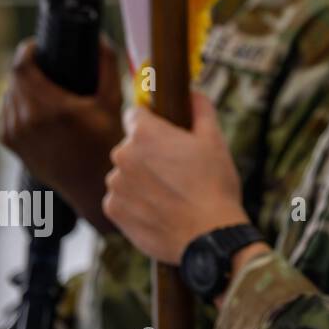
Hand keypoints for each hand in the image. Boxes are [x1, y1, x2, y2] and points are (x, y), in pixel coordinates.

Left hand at [0, 37, 123, 230]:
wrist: (92, 182)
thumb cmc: (106, 142)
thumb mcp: (112, 101)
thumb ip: (106, 65)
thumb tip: (100, 39)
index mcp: (51, 108)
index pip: (22, 67)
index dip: (28, 50)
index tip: (39, 46)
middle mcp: (27, 121)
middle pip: (14, 79)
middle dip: (29, 68)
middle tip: (47, 65)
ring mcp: (16, 134)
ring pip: (8, 95)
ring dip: (22, 86)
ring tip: (43, 86)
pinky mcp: (11, 143)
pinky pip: (6, 113)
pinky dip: (18, 105)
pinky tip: (37, 107)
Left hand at [103, 92, 247, 264]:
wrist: (208, 235)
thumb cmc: (214, 186)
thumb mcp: (214, 140)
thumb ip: (200, 110)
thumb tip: (193, 93)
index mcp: (145, 133)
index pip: (136, 113)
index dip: (153, 120)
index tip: (166, 131)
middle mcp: (122, 155)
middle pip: (132, 146)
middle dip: (151, 153)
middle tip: (178, 169)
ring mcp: (115, 184)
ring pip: (127, 173)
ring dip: (143, 178)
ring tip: (172, 194)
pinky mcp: (113, 210)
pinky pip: (122, 198)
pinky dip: (137, 201)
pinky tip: (161, 209)